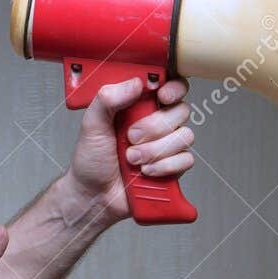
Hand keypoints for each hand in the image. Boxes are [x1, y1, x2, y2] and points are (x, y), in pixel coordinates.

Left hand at [63, 75, 195, 222]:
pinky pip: (186, 160)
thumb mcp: (91, 124)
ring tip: (132, 159)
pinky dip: (165, 167)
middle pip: (181, 111)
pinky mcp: (173, 167)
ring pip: (185, 137)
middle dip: (155, 127)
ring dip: (156, 150)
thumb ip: (108, 98)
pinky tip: (146, 172)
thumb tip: (136, 82)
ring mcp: (167, 145)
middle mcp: (157, 123)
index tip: (161, 96)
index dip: (174, 88)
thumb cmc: (91, 160)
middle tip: (131, 137)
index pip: (171, 86)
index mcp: (140, 106)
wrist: (94, 196)